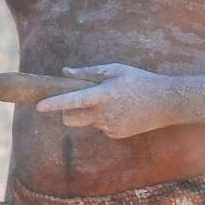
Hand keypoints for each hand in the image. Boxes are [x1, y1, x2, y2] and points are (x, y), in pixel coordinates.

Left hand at [35, 63, 185, 139]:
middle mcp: (104, 114)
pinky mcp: (116, 135)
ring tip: (111, 102)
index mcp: (103, 95)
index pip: (72, 100)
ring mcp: (110, 127)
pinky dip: (103, 120)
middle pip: (70, 119)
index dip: (54, 104)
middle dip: (66, 112)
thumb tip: (65, 71)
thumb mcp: (115, 70)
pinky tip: (121, 111)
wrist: (166, 102)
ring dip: (88, 114)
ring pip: (86, 123)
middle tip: (76, 101)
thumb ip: (88, 73)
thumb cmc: (140, 81)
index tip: (38, 106)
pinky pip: (100, 127)